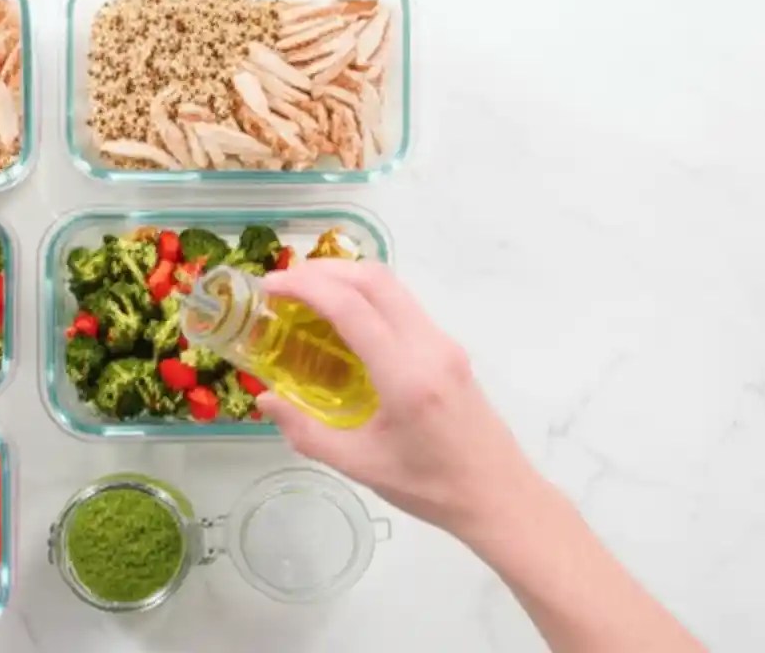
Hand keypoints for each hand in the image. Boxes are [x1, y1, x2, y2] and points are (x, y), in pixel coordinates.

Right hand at [256, 259, 542, 539]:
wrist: (499, 496)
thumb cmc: (431, 488)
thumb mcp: (360, 466)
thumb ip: (306, 432)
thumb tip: (265, 399)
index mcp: (406, 375)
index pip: (352, 307)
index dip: (306, 286)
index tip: (269, 286)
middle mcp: (429, 347)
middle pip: (374, 279)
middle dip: (323, 270)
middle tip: (283, 284)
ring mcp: (444, 343)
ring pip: (392, 286)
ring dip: (346, 278)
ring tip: (306, 296)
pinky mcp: (449, 348)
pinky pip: (403, 305)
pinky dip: (366, 296)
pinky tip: (342, 320)